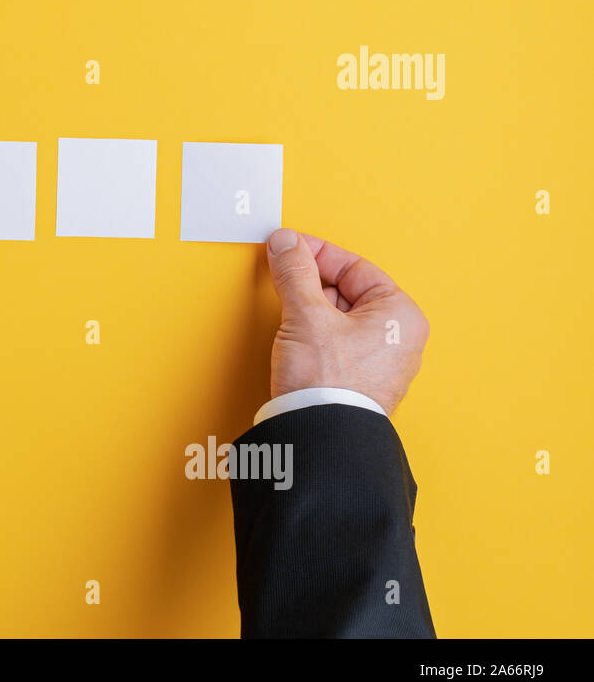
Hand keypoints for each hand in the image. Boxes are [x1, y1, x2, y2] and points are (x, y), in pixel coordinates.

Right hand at [265, 227, 428, 413]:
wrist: (321, 438)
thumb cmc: (328, 382)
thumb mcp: (306, 314)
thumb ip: (295, 272)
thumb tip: (286, 243)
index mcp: (400, 315)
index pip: (355, 267)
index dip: (317, 253)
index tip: (289, 247)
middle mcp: (398, 338)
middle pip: (346, 292)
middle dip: (310, 283)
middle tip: (281, 273)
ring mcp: (380, 363)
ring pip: (339, 318)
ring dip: (309, 308)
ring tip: (286, 309)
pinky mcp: (360, 382)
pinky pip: (337, 343)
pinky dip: (313, 333)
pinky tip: (294, 337)